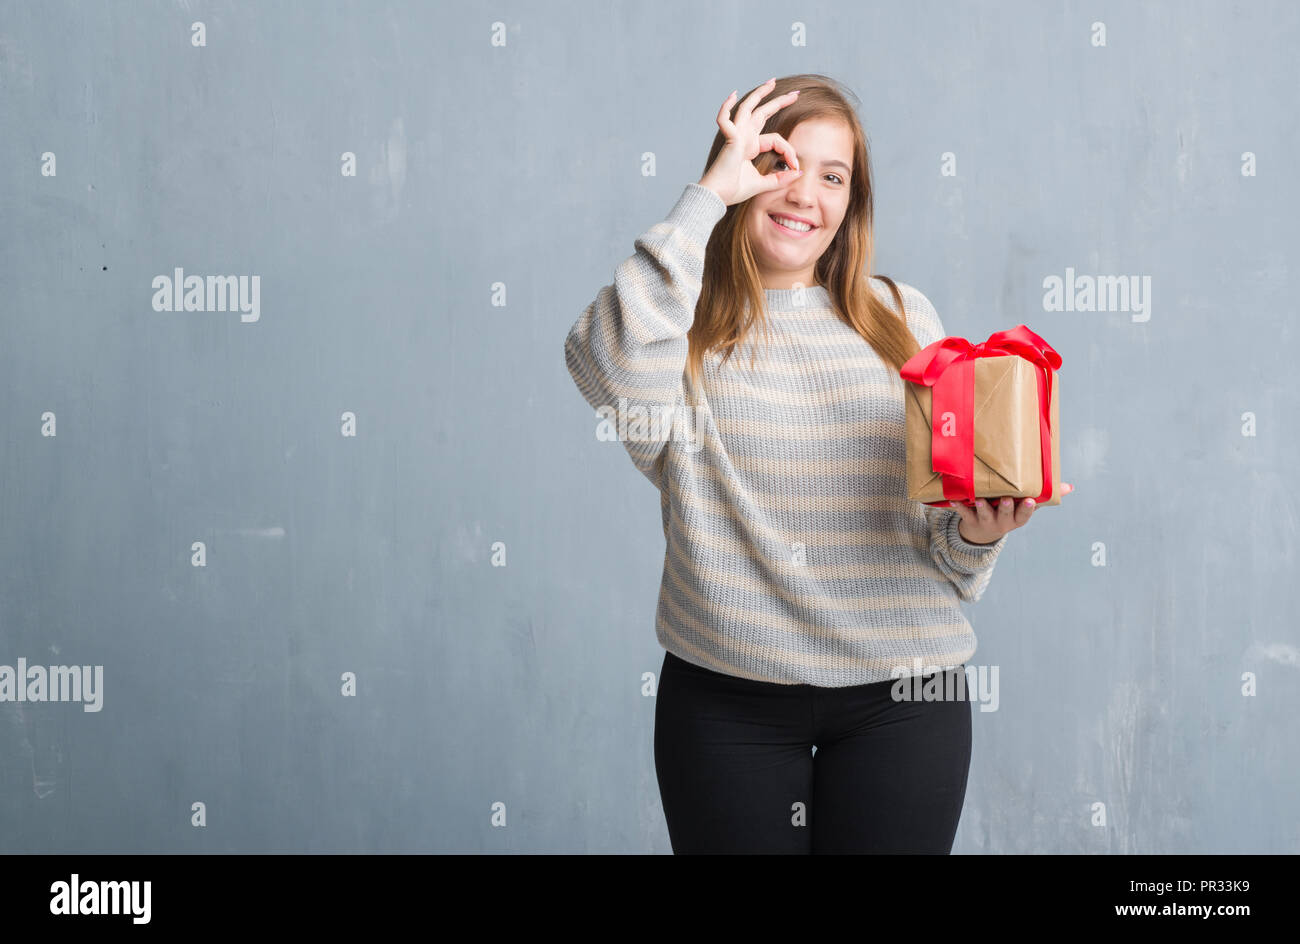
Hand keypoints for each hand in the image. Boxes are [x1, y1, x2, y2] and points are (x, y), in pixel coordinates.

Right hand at [697, 77, 803, 205]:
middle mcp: (744, 137)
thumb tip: (799, 173)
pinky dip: (726, 107)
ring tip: (772, 82)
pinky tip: (733, 94)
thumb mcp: (764, 184)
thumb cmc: (734, 190)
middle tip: (794, 94)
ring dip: (759, 94)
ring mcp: (736, 136)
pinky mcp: (730, 139)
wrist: (718, 196)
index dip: (789, 151)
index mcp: (750, 146)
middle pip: (763, 113)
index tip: (796, 165)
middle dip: (779, 102)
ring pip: (748, 108)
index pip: (776, 139)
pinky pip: (725, 119)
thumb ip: (780, 179)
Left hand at [946, 483, 1073, 545]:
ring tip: (979, 498)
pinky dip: (958, 506)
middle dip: (1006, 507)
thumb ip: (1046, 496)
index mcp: (1018, 518)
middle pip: (1006, 514)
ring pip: (985, 514)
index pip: (1025, 514)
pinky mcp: (971, 520)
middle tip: (1006, 499)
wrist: (983, 532)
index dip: (1027, 508)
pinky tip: (953, 499)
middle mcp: (1003, 521)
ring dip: (982, 507)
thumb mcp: (1027, 507)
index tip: (1029, 500)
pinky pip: (964, 513)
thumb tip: (1070, 486)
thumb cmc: (1009, 513)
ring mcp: (986, 521)